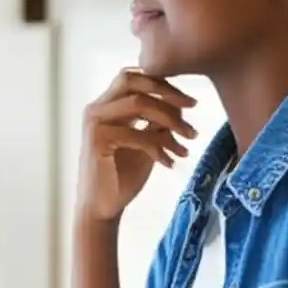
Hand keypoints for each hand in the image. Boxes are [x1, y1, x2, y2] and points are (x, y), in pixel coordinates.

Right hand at [76, 69, 197, 221]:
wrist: (102, 208)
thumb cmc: (122, 176)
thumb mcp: (147, 143)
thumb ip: (158, 122)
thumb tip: (182, 104)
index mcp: (106, 106)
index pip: (135, 78)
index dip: (164, 83)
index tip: (190, 101)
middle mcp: (97, 109)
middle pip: (133, 80)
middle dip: (167, 90)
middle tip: (193, 105)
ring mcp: (94, 122)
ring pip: (139, 104)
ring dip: (170, 119)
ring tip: (188, 138)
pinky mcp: (97, 140)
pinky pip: (137, 133)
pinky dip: (158, 146)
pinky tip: (168, 162)